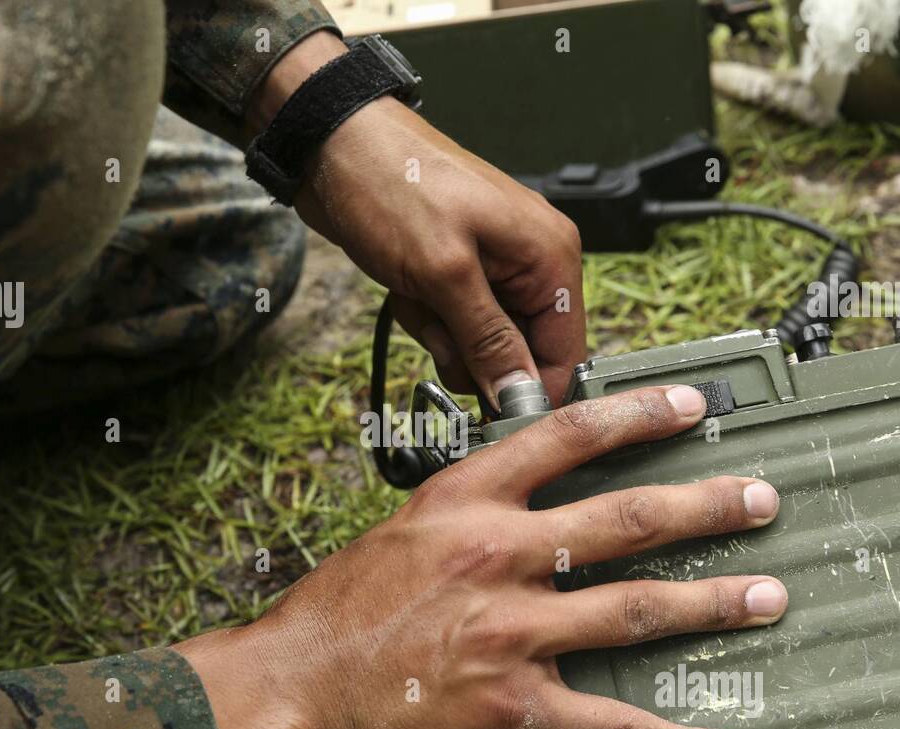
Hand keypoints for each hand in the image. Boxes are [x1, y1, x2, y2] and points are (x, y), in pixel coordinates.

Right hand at [177, 385, 787, 728]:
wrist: (287, 696)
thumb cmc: (333, 618)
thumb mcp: (397, 537)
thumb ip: (467, 520)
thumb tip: (525, 514)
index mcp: (462, 502)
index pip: (566, 437)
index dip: (638, 415)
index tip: (692, 405)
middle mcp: (496, 555)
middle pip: (626, 520)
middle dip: (706, 506)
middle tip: (760, 500)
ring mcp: (511, 633)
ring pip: (637, 611)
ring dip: (714, 602)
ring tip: (767, 596)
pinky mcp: (515, 708)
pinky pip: (615, 724)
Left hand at [250, 33, 586, 407]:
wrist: (333, 147)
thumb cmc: (393, 185)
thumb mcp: (444, 273)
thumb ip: (488, 339)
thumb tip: (520, 395)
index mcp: (549, 255)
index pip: (566, 353)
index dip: (528, 389)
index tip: (488, 409)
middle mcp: (531, 262)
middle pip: (520, 354)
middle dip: (471, 352)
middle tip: (436, 320)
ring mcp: (494, 268)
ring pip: (480, 345)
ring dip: (439, 333)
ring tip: (415, 292)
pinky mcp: (458, 273)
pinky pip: (452, 325)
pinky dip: (424, 317)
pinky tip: (405, 286)